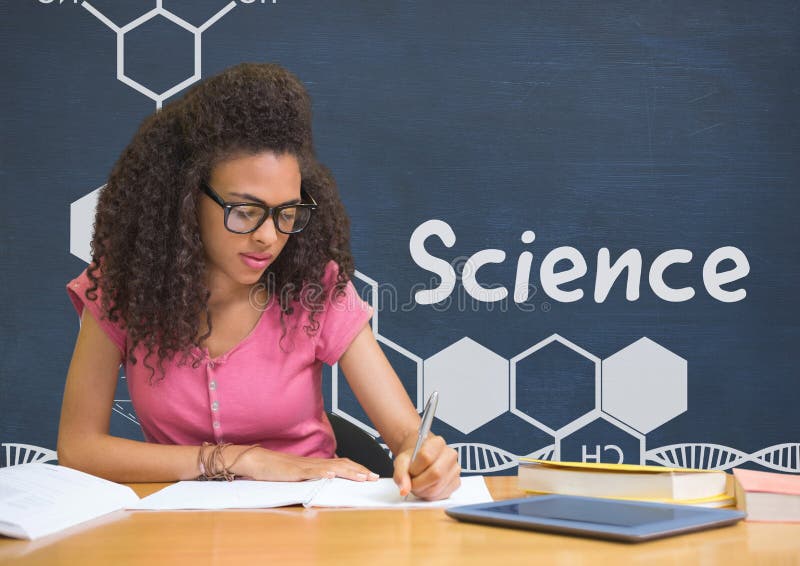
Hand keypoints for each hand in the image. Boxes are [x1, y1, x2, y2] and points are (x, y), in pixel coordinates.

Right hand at [233, 446, 378, 481]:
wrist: (258, 461)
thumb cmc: (278, 469)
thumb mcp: (300, 473)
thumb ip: (314, 475)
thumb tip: (329, 478)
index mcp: (317, 464)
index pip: (342, 464)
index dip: (358, 469)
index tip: (371, 475)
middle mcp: (315, 463)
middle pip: (342, 464)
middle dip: (360, 471)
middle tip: (374, 477)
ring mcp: (305, 466)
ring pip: (331, 467)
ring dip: (348, 472)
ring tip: (361, 477)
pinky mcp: (294, 471)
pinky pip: (310, 472)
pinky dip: (322, 473)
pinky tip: (331, 475)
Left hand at [392, 435, 460, 500]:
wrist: (421, 460)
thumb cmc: (413, 459)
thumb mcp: (402, 461)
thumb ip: (400, 474)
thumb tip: (404, 490)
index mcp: (437, 442)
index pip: (426, 456)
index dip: (415, 469)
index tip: (410, 471)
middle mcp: (450, 454)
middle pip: (435, 474)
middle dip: (418, 484)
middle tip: (412, 483)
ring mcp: (455, 469)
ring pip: (437, 487)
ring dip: (422, 491)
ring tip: (418, 485)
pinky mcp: (456, 482)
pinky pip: (442, 495)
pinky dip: (430, 496)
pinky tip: (426, 488)